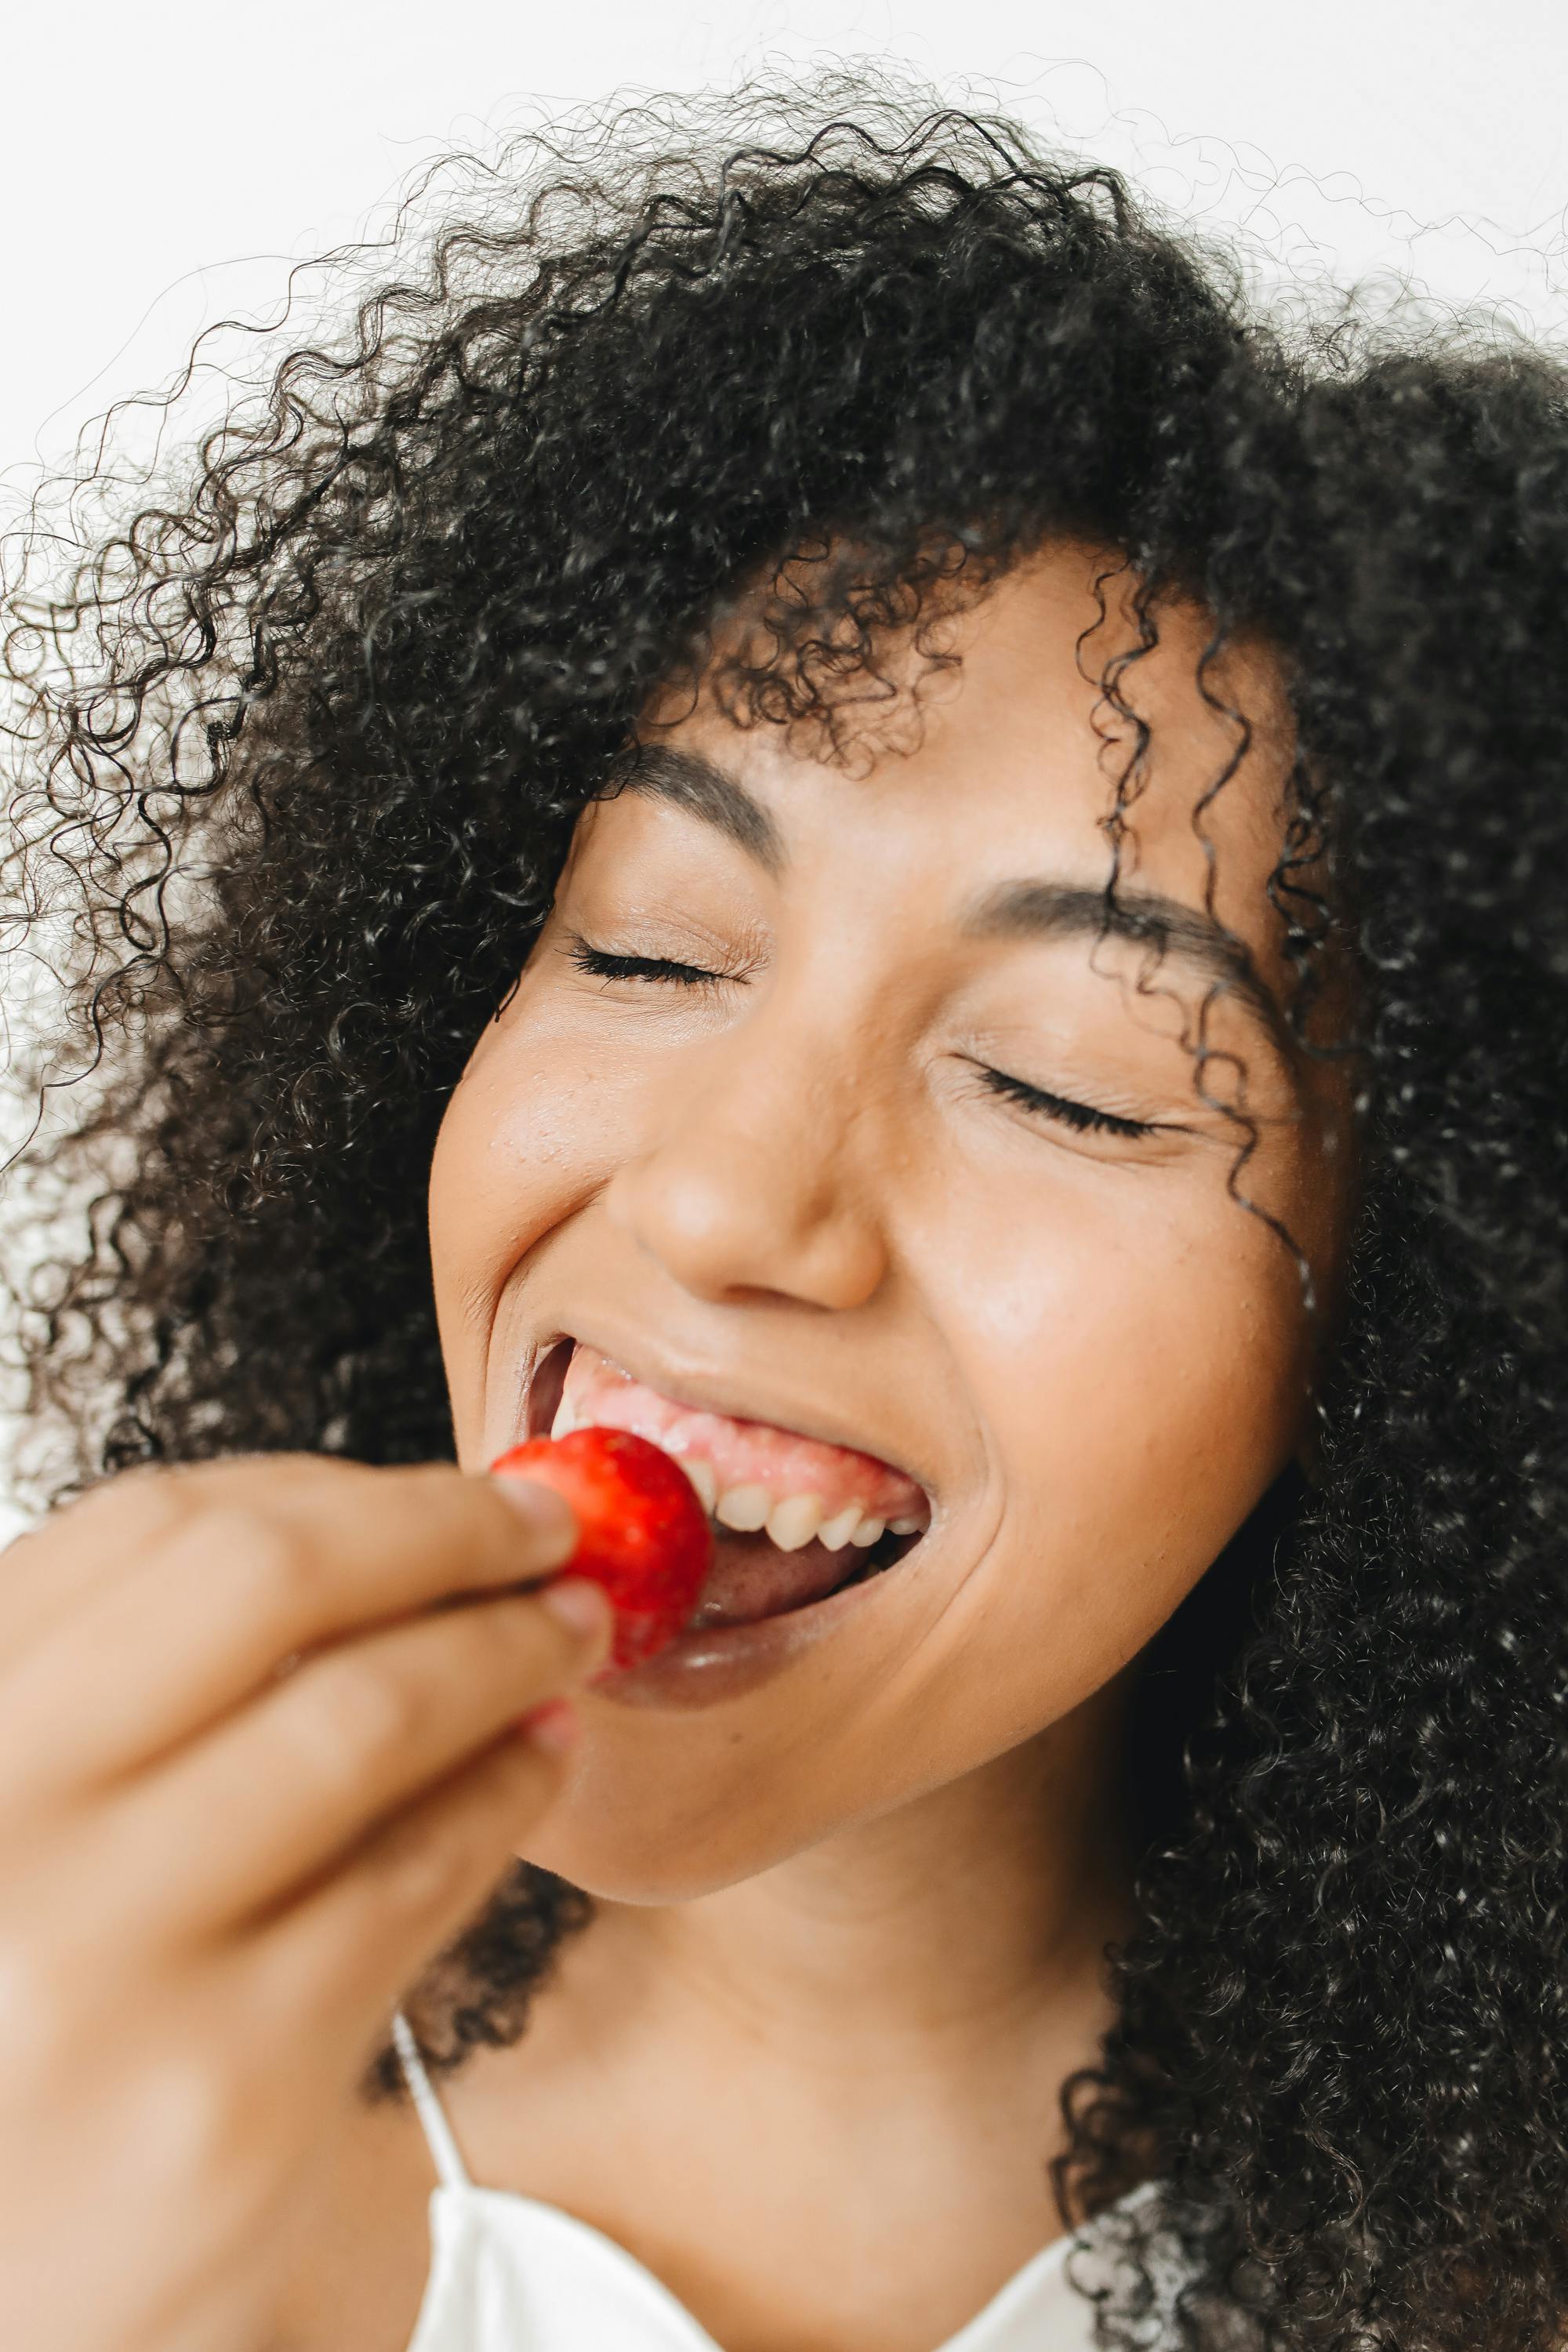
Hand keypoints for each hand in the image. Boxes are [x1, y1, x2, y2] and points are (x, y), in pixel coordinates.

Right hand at [0, 1453, 610, 2351]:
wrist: (19, 2301)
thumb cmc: (44, 2013)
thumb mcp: (45, 1813)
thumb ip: (160, 1677)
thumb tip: (406, 1532)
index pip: (150, 1525)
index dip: (334, 1484)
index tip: (451, 1491)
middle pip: (258, 1579)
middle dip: (439, 1531)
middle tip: (549, 1526)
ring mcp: (92, 1957)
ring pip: (358, 1716)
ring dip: (501, 1651)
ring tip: (572, 1634)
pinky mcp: (220, 2086)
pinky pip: (408, 1882)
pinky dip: (501, 1798)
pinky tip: (541, 1763)